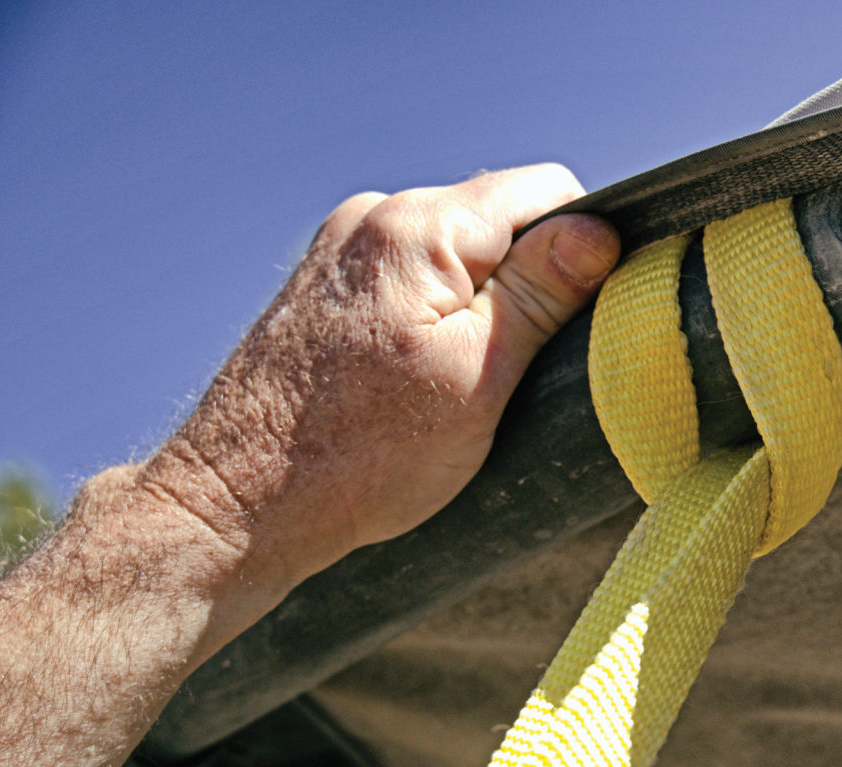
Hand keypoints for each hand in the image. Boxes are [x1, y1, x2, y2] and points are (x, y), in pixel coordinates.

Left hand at [141, 163, 619, 637]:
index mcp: (419, 229)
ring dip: (481, 298)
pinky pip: (412, 271)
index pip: (545, 191)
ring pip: (456, 248)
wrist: (241, 500)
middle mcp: (375, 216)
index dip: (585, 243)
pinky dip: (437, 309)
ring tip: (466, 375)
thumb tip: (599, 229)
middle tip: (522, 360)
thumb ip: (541, 292)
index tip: (585, 311)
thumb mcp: (481, 375)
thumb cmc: (363, 454)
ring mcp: (344, 245)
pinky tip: (425, 370)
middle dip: (530, 277)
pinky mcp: (326, 279)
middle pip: (498, 216)